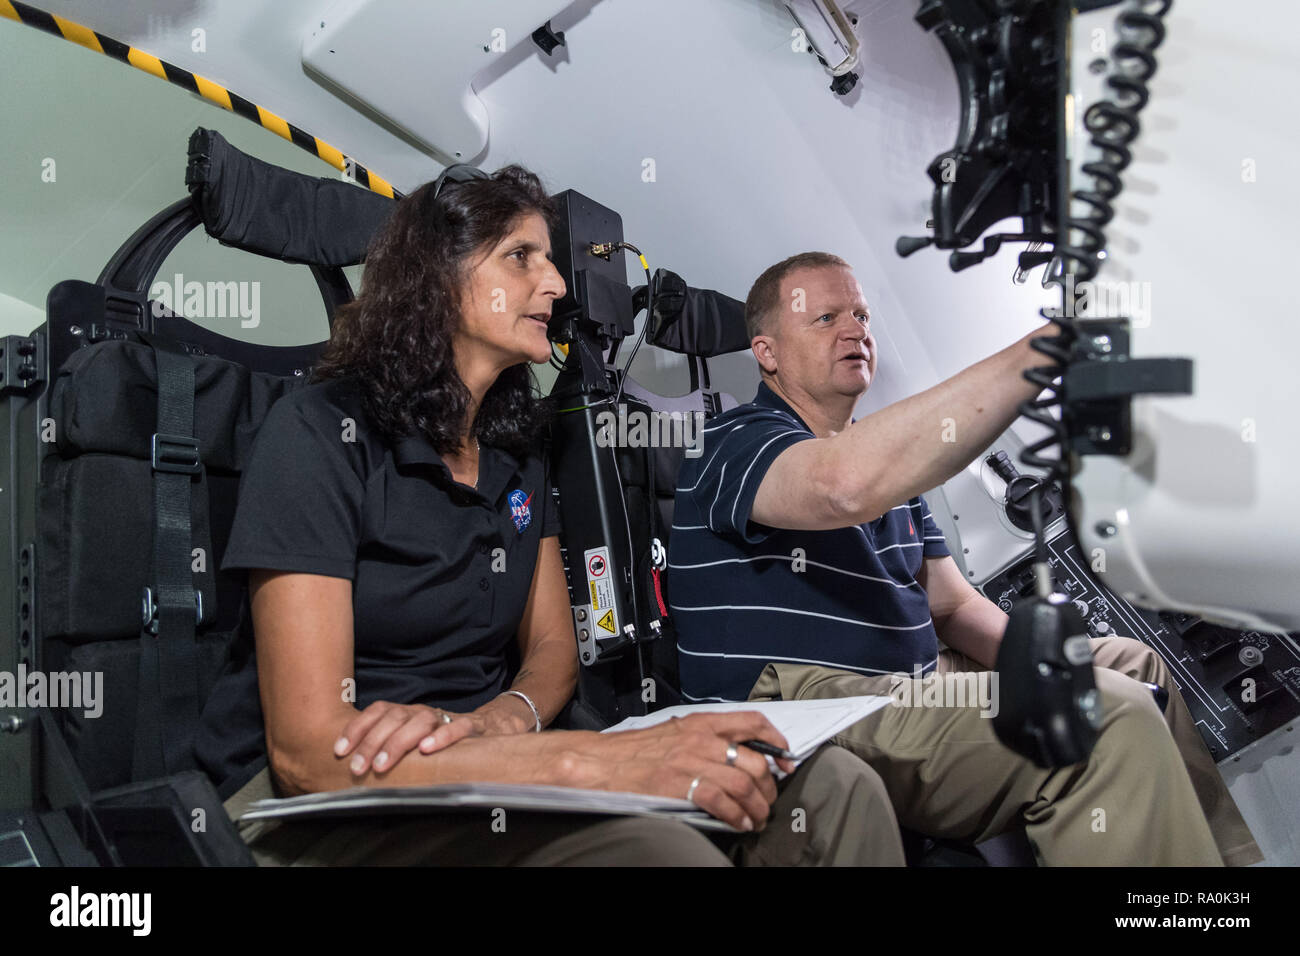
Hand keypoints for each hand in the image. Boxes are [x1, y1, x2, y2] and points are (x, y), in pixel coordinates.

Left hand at [334, 693, 536, 775]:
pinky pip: (458, 728)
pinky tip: (426, 750)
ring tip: (382, 765)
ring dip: (398, 742)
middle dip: (371, 742)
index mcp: (406, 713)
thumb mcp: (412, 743)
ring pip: (420, 720)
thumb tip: (351, 771)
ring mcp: (447, 717)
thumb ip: (388, 750)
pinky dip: (442, 737)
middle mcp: (423, 712)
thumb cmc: (442, 741)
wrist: (492, 728)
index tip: (338, 751)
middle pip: (394, 717)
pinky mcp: (473, 727)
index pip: (377, 711)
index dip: (356, 728)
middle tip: (357, 768)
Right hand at [569, 712, 795, 831]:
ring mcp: (689, 761)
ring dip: (756, 806)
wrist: (598, 762)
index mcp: (701, 722)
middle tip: (768, 801)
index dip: (776, 741)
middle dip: (769, 786)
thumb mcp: (675, 732)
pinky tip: (738, 823)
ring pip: (743, 783)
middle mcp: (700, 738)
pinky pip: (721, 801)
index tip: (786, 759)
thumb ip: (705, 738)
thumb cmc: (633, 751)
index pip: (752, 721)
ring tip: (756, 818)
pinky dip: (736, 816)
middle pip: (755, 760)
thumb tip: (738, 754)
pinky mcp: (678, 785)